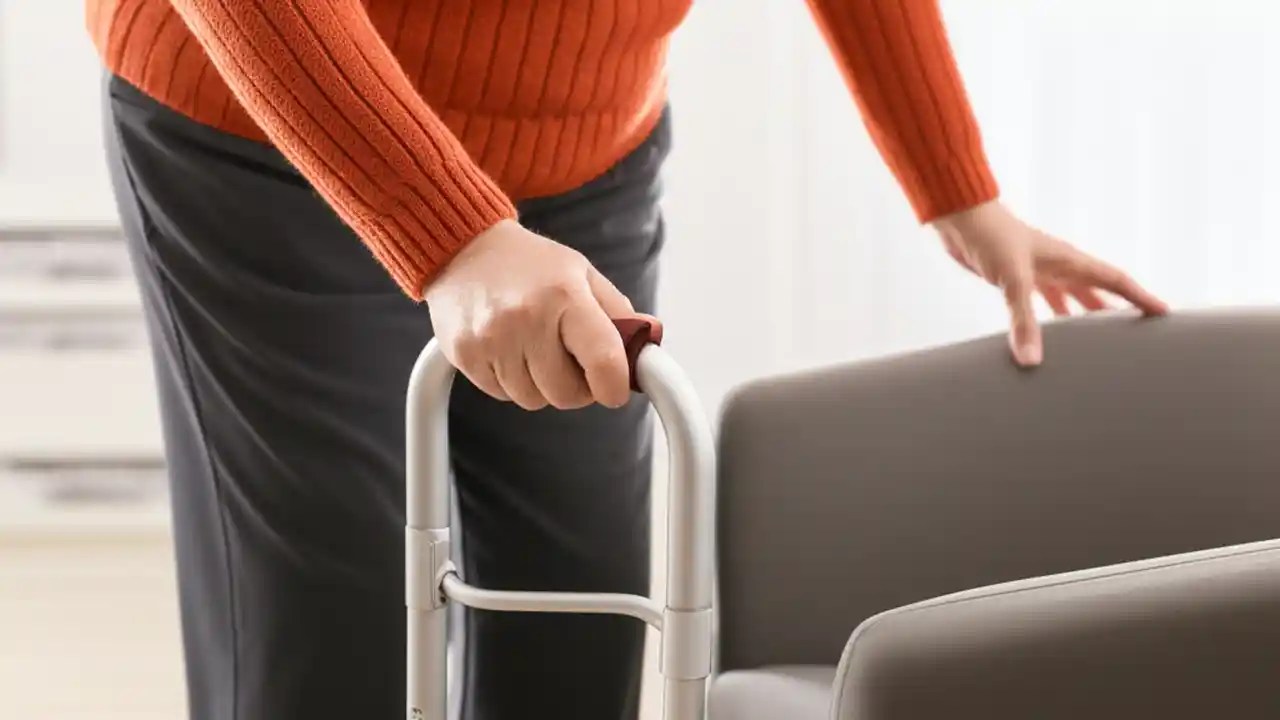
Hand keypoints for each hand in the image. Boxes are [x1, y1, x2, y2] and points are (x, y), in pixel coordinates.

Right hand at [424, 219, 636, 409]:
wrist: (462, 249)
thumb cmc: (530, 264)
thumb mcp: (581, 274)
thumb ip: (618, 312)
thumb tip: (648, 345)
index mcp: (565, 296)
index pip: (604, 362)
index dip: (615, 387)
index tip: (615, 389)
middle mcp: (526, 319)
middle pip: (567, 394)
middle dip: (577, 386)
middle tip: (570, 361)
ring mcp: (491, 340)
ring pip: (533, 400)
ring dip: (541, 385)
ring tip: (534, 349)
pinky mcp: (464, 354)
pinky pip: (501, 395)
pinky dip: (511, 382)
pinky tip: (508, 350)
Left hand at [930, 200, 1167, 366]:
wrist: (960, 219)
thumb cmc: (991, 238)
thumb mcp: (1012, 280)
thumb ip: (1023, 321)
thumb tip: (1031, 361)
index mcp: (1070, 261)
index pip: (1115, 281)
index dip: (1140, 297)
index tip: (1164, 313)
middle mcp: (1059, 266)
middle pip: (1097, 292)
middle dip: (1117, 312)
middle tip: (1135, 336)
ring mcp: (1038, 271)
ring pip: (1070, 298)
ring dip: (1083, 317)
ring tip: (1097, 343)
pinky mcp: (1015, 277)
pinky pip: (1040, 302)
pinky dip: (1048, 318)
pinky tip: (1048, 332)